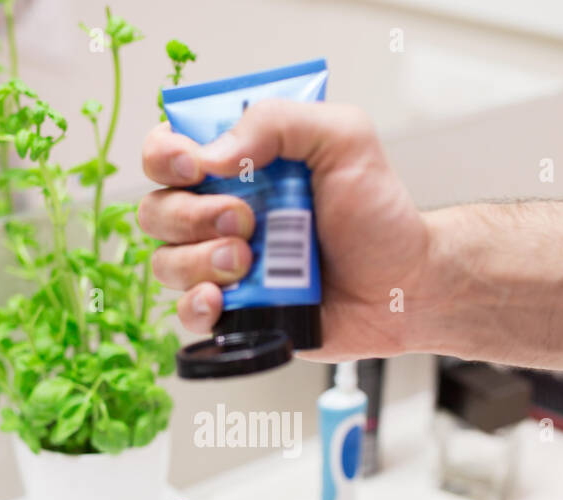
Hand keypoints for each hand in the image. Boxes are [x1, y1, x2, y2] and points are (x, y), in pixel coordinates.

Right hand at [137, 102, 433, 360]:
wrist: (406, 284)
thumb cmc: (379, 215)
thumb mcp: (343, 139)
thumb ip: (279, 122)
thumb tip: (212, 155)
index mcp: (240, 168)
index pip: (167, 152)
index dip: (165, 157)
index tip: (196, 166)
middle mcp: (222, 215)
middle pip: (157, 210)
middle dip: (192, 215)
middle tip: (245, 220)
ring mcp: (225, 266)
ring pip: (166, 263)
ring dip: (201, 261)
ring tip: (250, 262)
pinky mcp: (234, 312)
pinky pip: (185, 313)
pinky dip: (196, 305)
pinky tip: (224, 299)